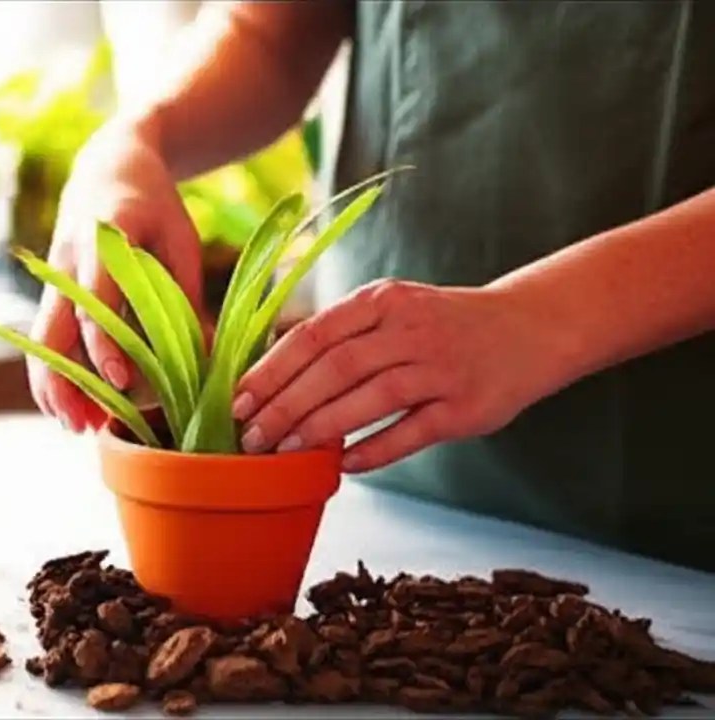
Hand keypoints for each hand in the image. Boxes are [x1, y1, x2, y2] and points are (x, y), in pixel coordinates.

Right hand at [27, 121, 204, 431]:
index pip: (97, 303)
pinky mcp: (52, 292)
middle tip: (83, 426)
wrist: (108, 166)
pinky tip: (70, 405)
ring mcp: (53, 279)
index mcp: (103, 241)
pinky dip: (54, 374)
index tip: (120, 383)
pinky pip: (44, 340)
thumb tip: (205, 358)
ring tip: (76, 427)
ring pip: (40, 342)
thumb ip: (186, 297)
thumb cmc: (153, 203)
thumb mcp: (180, 240)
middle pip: (53, 332)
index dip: (105, 347)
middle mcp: (68, 263)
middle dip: (64, 383)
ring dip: (53, 387)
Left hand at [231, 279, 567, 471]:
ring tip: (285, 451)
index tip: (238, 400)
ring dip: (321, 428)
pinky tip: (343, 465)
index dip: (272, 370)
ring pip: (370, 398)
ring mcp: (442, 367)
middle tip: (251, 436)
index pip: (314, 335)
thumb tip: (269, 370)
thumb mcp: (390, 308)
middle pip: (335, 367)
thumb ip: (339, 333)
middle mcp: (411, 329)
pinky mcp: (467, 407)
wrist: (529, 329)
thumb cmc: (439, 325)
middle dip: (286, 405)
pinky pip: (411, 433)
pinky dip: (374, 450)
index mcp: (382, 300)